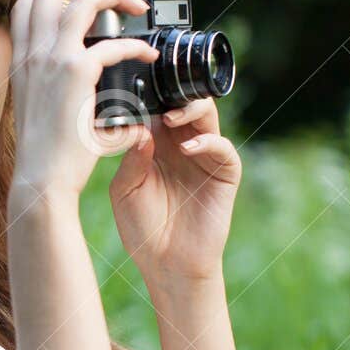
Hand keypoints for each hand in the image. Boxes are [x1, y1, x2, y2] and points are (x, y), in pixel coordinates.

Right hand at [7, 0, 158, 202]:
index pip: (25, 3)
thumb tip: (94, 86)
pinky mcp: (76, 73)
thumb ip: (62, 89)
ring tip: (134, 6)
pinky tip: (147, 53)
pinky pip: (113, 44)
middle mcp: (33, 54)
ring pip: (81, 1)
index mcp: (22, 61)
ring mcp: (52, 60)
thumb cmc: (45, 155)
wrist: (41, 179)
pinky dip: (135, 45)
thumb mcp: (44, 112)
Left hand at [108, 97, 241, 284]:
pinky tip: (188, 148)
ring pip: (206, 116)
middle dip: (172, 94)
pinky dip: (209, 142)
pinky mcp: (224, 174)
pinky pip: (223, 148)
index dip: (149, 94)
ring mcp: (204, 157)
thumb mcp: (125, 191)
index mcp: (155, 144)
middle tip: (156, 97)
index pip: (156, 106)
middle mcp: (181, 144)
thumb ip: (131, 159)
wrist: (167, 264)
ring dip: (190, 110)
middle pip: (183, 103)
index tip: (133, 86)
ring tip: (170, 118)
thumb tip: (142, 129)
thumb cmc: (142, 229)